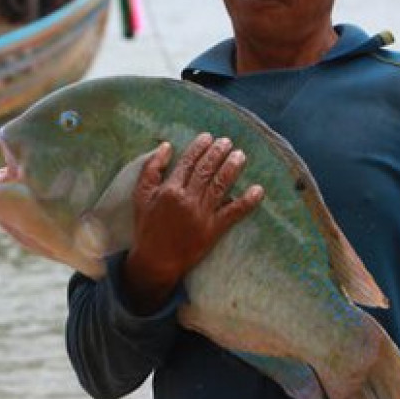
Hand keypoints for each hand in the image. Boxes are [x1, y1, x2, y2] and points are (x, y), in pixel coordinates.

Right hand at [122, 133, 262, 313]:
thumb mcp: (141, 196)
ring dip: (232, 168)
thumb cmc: (147, 227)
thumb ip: (151, 169)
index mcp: (170, 189)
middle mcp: (187, 199)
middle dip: (218, 152)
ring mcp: (202, 214)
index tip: (208, 137)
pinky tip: (258, 190)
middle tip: (227, 142)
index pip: (188, 162)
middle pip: (206, 170)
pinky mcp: (214, 230)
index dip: (199, 147)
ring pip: (221, 185)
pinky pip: (234, 212)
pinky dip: (247, 201)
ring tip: (240, 156)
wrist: (156, 261)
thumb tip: (166, 146)